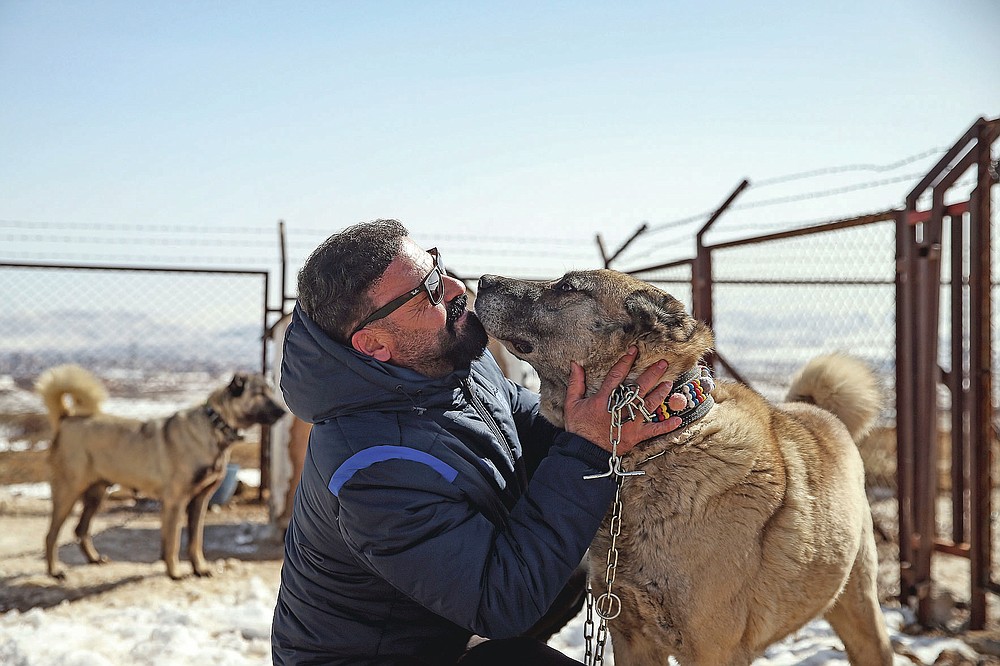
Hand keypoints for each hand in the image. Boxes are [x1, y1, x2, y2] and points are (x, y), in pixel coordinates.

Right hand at [563, 346, 683, 454]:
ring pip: (649, 406)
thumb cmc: (578, 428)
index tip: (634, 350)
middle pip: (638, 388)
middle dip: (651, 374)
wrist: (584, 453)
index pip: (616, 376)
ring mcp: (630, 423)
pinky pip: (654, 431)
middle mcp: (619, 409)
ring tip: (669, 383)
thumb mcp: (572, 404)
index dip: (625, 362)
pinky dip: (666, 426)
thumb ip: (575, 383)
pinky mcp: (636, 436)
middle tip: (663, 363)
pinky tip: (678, 420)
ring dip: (660, 394)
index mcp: (603, 400)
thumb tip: (575, 364)